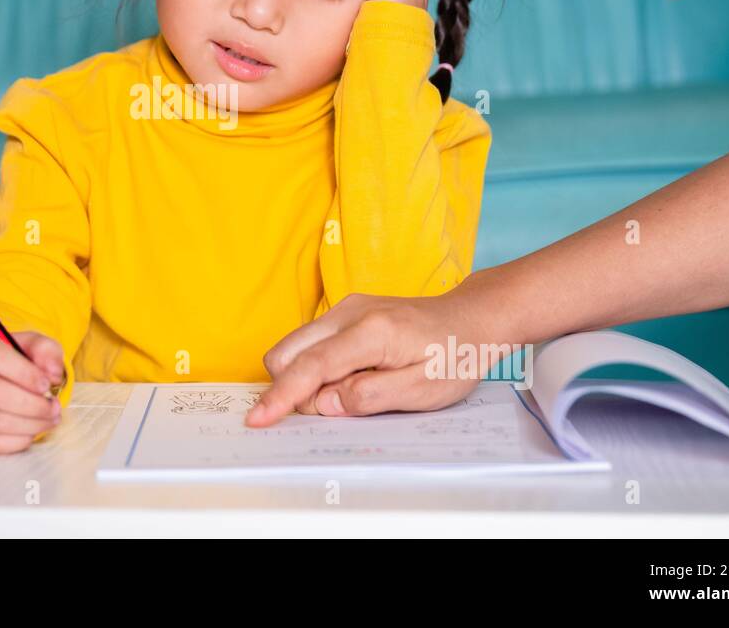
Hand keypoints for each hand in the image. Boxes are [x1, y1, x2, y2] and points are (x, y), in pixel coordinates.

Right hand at [0, 329, 65, 453]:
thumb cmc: (9, 361)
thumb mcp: (28, 345)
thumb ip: (45, 350)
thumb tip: (53, 373)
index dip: (23, 372)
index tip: (47, 384)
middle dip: (32, 404)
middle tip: (54, 408)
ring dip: (30, 424)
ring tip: (50, 420)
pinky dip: (17, 441)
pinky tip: (31, 432)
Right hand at [246, 288, 495, 426]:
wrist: (470, 319)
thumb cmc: (454, 355)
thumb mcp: (422, 390)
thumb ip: (369, 397)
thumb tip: (325, 403)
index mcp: (370, 332)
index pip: (312, 366)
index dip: (282, 396)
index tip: (258, 419)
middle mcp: (349, 313)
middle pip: (288, 352)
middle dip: (293, 388)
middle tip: (336, 408)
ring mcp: (344, 309)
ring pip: (294, 347)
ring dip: (305, 378)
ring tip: (352, 391)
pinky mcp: (344, 313)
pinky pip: (311, 343)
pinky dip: (316, 367)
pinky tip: (352, 377)